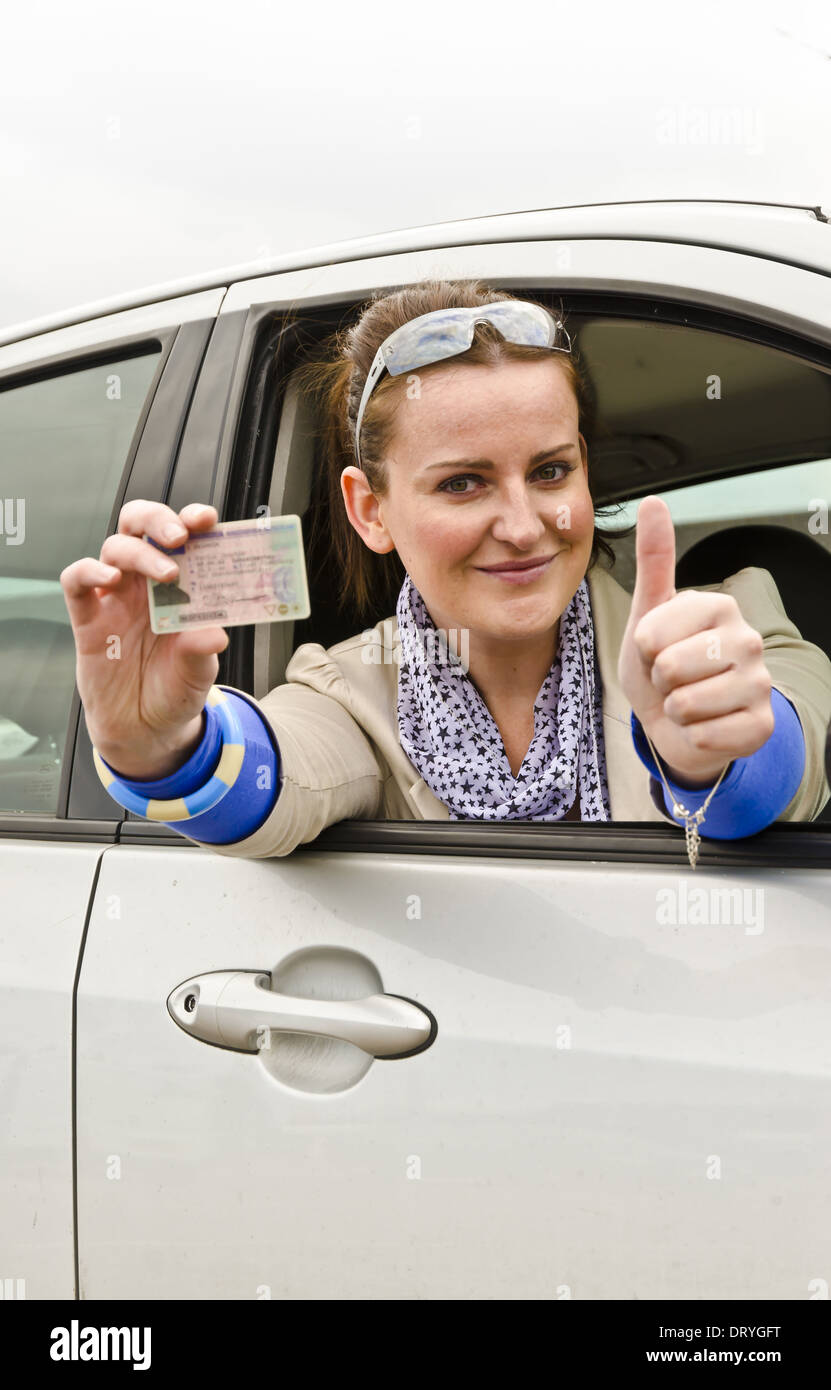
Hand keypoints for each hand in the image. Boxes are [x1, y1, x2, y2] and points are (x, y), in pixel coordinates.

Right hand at [60, 500, 228, 778]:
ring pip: (115, 547)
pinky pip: (77, 582)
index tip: (209, 520)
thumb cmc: (175, 689)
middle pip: (141, 527)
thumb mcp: (198, 674)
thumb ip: (202, 651)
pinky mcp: (88, 618)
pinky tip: (109, 577)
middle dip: (160, 520)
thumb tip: (214, 634)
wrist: (145, 728)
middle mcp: (146, 584)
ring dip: (140, 552)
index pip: (183, 538)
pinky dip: (88, 571)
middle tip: (180, 537)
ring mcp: (115, 598)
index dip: (193, 521)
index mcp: (180, 586)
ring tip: (168, 574)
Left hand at [617, 496, 774, 786]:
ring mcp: (760, 684)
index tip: (656, 650)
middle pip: (670, 668)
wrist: (675, 721)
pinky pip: (705, 735)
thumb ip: (653, 560)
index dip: (643, 650)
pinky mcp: (760, 725)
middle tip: (672, 680)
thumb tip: (653, 502)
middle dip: (659, 682)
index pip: (652, 634)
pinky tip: (703, 725)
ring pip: (687, 704)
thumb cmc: (661, 665)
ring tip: (686, 701)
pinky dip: (692, 736)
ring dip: (675, 711)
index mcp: (719, 607)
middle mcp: (748, 640)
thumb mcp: (647, 613)